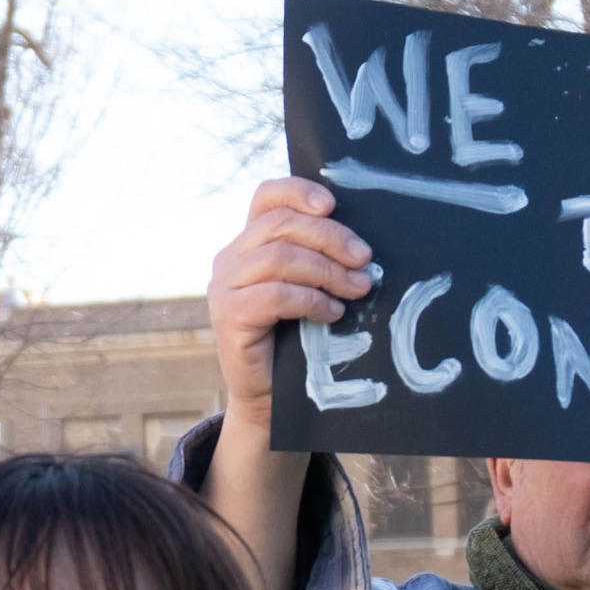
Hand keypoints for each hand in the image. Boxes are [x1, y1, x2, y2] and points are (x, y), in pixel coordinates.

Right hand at [209, 178, 372, 428]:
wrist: (268, 398)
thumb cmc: (295, 340)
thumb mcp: (307, 288)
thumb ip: (317, 258)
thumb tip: (362, 243)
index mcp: (248, 243)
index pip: (266, 198)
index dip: (299, 192)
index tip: (333, 205)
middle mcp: (229, 259)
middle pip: (281, 225)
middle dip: (330, 238)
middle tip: (365, 259)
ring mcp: (223, 287)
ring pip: (280, 257)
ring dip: (327, 271)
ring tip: (358, 288)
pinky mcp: (228, 316)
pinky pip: (275, 295)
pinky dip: (312, 300)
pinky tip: (333, 312)